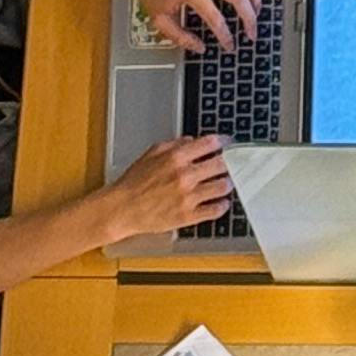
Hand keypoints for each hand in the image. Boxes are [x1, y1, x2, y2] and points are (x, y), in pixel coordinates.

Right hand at [96, 133, 235, 243]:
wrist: (123, 208)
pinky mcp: (187, 216)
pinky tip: (221, 202)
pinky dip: (222, 205)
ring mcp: (188, 197)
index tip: (229, 143)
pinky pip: (215, 210)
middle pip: (222, 164)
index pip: (210, 143)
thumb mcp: (152, 153)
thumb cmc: (134, 182)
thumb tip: (193, 140)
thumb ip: (175, 144)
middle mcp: (184, 175)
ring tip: (226, 182)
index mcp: (176, 157)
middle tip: (233, 163)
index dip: (224, 142)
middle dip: (229, 163)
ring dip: (227, 184)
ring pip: (222, 187)